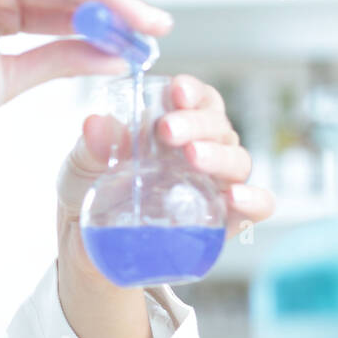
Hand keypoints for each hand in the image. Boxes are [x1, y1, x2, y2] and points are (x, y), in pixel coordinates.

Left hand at [56, 72, 276, 286]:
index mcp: (174, 127)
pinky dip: (254, 200)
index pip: (197, 100)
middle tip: (168, 130)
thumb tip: (95, 123)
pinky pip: (255, 208)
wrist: (88, 246)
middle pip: (218, 127)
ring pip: (238, 161)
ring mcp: (215, 186)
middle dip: (197, 123)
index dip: (193, 91)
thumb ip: (91, 145)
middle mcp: (201, 151)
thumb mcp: (83, 165)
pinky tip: (234, 197)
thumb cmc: (91, 191)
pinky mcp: (222, 223)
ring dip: (220, 156)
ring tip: (193, 157)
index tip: (176, 91)